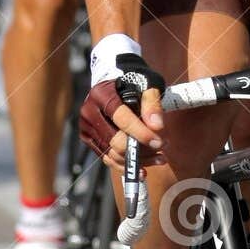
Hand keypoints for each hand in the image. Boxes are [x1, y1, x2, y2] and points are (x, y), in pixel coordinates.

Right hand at [80, 53, 165, 171]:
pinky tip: (143, 168)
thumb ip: (152, 104)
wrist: (113, 79)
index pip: (122, 119)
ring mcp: (86, 127)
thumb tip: (157, 126)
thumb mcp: (147, 84)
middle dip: (141, 150)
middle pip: (115, 141)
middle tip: (163, 149)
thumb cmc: (133, 81)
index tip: (160, 142)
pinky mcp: (88, 138)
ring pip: (112, 154)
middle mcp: (89, 112)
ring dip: (137, 161)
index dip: (142, 133)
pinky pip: (107, 158)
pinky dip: (125, 165)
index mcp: (102, 95)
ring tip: (159, 158)